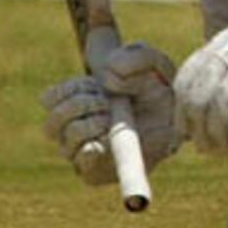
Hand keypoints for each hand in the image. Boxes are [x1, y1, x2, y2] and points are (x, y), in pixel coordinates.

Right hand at [41, 42, 178, 185]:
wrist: (178, 122)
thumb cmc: (159, 89)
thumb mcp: (153, 63)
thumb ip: (136, 57)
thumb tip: (109, 77)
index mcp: (79, 99)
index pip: (50, 98)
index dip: (68, 89)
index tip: (95, 85)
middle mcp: (76, 126)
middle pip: (52, 122)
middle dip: (76, 107)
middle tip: (104, 102)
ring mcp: (84, 150)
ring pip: (67, 141)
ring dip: (87, 126)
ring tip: (109, 119)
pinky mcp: (96, 170)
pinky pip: (82, 163)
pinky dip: (91, 148)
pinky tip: (106, 140)